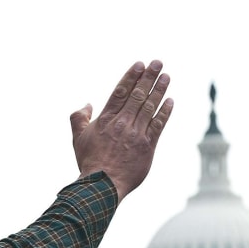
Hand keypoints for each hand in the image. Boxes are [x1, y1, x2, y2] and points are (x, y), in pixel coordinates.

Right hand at [70, 60, 174, 201]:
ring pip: (149, 107)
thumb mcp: (77, 138)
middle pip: (137, 95)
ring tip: (166, 76)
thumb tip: (87, 103)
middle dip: (148, 77)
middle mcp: (122, 123)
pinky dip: (165, 112)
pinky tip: (170, 101)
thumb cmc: (89, 162)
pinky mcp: (147, 146)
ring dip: (159, 90)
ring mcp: (136, 134)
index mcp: (106, 119)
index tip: (140, 64)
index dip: (131, 76)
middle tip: (158, 62)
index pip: (120, 92)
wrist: (102, 185)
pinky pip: (158, 125)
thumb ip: (79, 118)